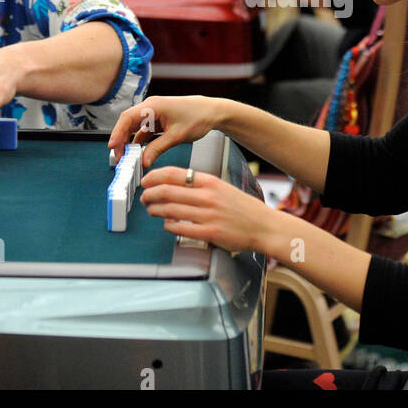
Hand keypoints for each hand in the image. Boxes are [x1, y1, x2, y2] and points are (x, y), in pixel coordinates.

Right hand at [108, 95, 224, 167]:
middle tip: (118, 158)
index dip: (117, 133)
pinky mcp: (158, 121)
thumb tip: (143, 161)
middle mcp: (150, 108)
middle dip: (121, 141)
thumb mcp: (176, 136)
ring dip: (130, 143)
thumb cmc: (197, 117)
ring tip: (127, 159)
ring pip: (135, 129)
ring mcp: (153, 114)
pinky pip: (144, 132)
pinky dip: (140, 143)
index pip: (127, 118)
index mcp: (153, 106)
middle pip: (128, 124)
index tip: (112, 147)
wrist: (212, 112)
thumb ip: (157, 149)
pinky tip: (139, 154)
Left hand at [140, 166, 270, 253]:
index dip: (154, 177)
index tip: (146, 181)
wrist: (263, 226)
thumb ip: (200, 185)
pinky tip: (167, 224)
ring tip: (151, 210)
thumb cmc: (243, 208)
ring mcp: (208, 215)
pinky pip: (179, 228)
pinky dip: (168, 225)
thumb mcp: (222, 188)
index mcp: (210, 182)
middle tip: (144, 198)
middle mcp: (208, 196)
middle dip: (149, 195)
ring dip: (155, 210)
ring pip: (169, 210)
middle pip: (167, 192)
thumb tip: (174, 185)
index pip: (174, 174)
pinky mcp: (209, 233)